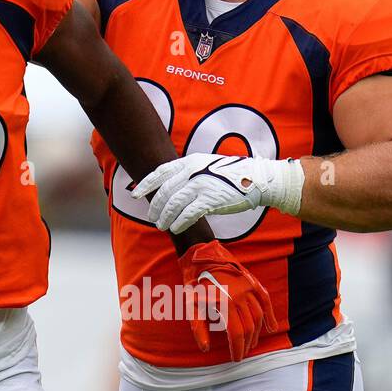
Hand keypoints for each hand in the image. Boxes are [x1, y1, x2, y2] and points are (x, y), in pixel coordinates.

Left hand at [132, 153, 304, 233]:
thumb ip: (188, 173)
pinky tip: (176, 228)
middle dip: (155, 206)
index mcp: (189, 162)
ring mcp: (201, 185)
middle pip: (165, 191)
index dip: (146, 184)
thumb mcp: (205, 165)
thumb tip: (170, 188)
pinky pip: (188, 214)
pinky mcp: (211, 199)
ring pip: (173, 204)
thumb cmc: (230, 175)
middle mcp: (192, 172)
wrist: (256, 178)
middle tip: (152, 218)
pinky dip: (179, 222)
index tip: (135, 194)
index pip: (160, 172)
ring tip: (162, 226)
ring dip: (165, 217)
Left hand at [178, 240, 277, 361]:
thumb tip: (205, 348)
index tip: (236, 358)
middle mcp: (241, 295)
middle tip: (242, 353)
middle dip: (246, 344)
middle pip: (249, 327)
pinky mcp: (252, 281)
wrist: (200, 252)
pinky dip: (269, 315)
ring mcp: (248, 287)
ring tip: (251, 343)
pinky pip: (265, 300)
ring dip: (256, 333)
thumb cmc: (192, 280)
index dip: (237, 348)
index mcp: (225, 302)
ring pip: (258, 316)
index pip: (236, 333)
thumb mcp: (189, 303)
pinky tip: (270, 328)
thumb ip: (198, 327)